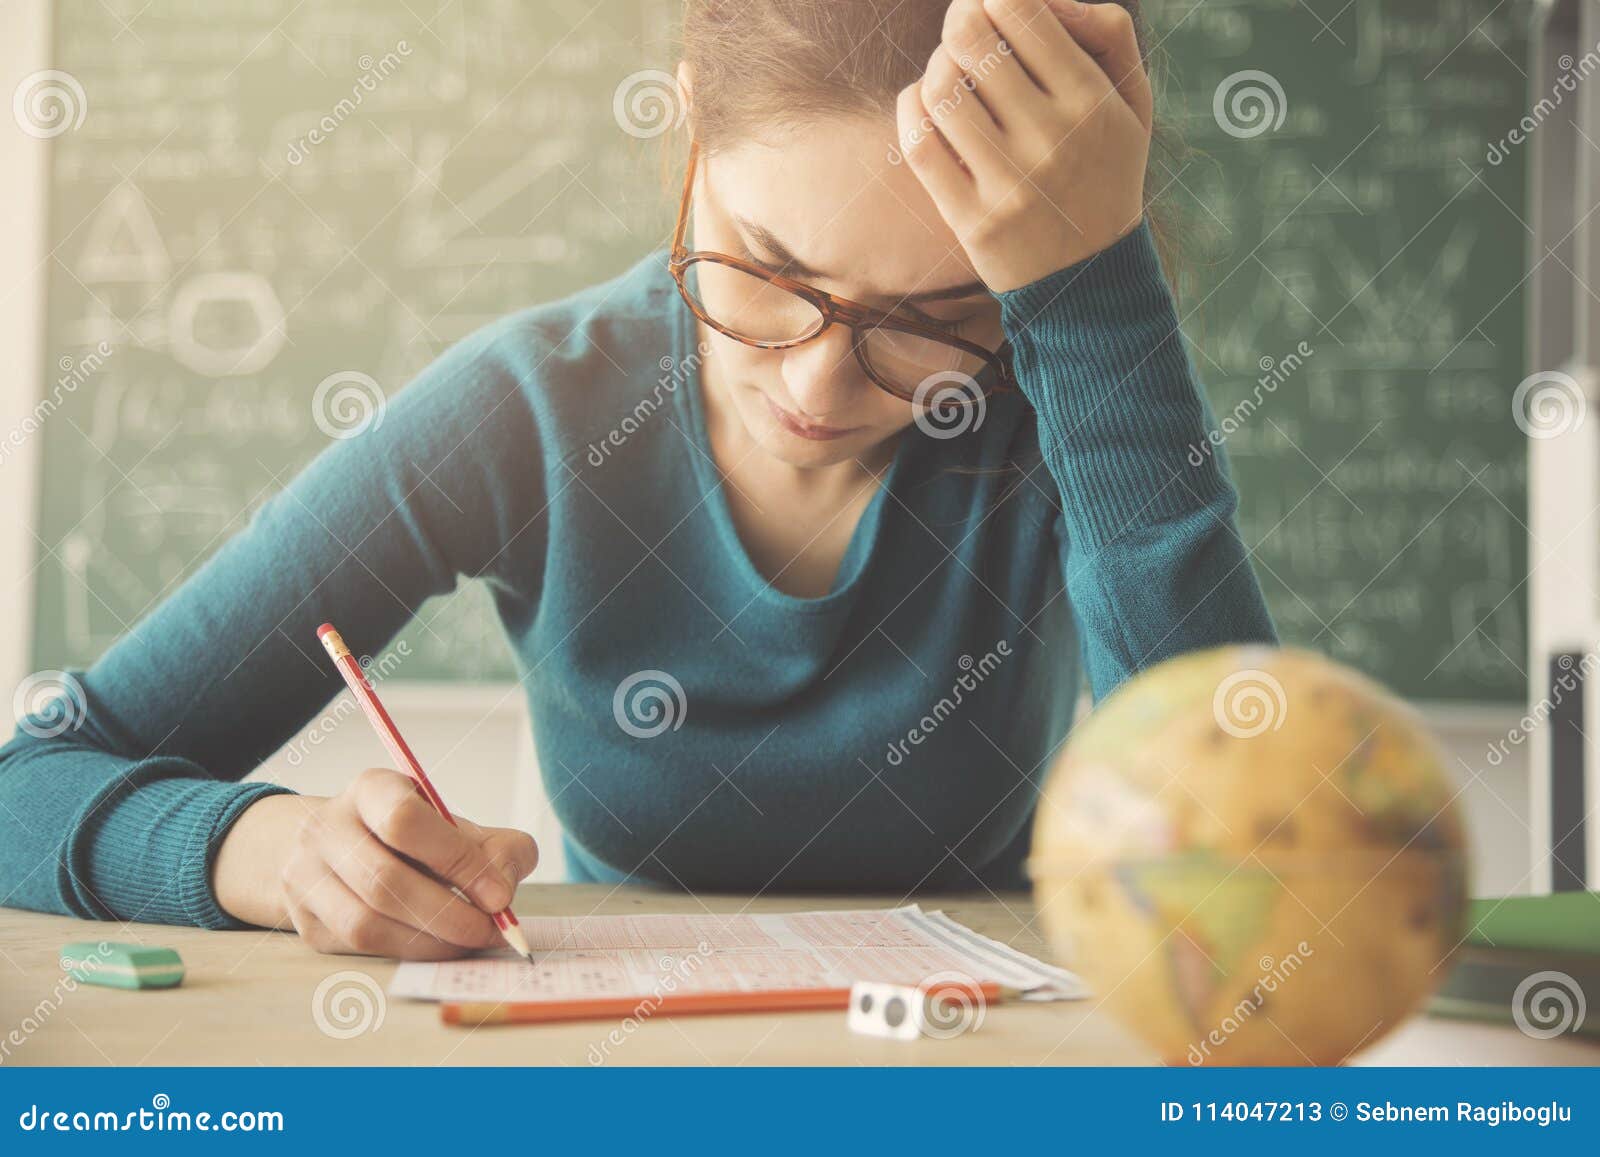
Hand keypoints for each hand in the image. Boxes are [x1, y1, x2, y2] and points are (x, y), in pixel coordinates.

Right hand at [213, 769, 537, 958]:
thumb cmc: (413, 836)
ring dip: (429, 941)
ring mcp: (306, 876)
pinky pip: (360, 947)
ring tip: (469, 940)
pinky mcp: (306, 921)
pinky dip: (409, 953)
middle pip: (384, 880)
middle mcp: (326, 828)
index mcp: (370, 789)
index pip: (404, 820)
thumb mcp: (456, 825)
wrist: (341, 848)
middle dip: (449, 914)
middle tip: (491, 930)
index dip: (457, 861)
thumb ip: (497, 848)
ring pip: (367, 922)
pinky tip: (439, 946)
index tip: (498, 894)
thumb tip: (502, 890)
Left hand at [897, 0, 1152, 291]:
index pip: (1021, 10)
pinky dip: (910, 108)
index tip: (991, 5)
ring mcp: (1009, 182)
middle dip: (959, 21)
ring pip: (941, 88)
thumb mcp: (1133, 102)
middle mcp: (1051, 138)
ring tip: (953, 77)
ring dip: (936, 68)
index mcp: (1091, 100)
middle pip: (971, 40)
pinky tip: (925, 106)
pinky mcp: (971, 219)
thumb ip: (1107, 33)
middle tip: (964, 32)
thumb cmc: (1105, 172)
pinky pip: (920, 143)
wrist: (1090, 278)